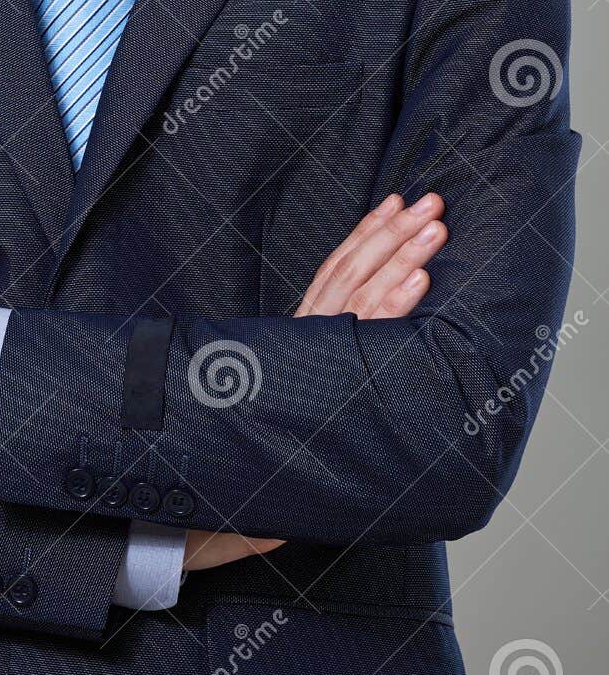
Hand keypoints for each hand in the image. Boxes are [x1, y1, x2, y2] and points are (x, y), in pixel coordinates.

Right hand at [182, 190, 446, 571]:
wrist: (239, 473)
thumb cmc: (278, 425)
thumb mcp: (301, 376)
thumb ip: (323, 348)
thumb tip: (365, 322)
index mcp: (305, 327)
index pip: (337, 266)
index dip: (366, 233)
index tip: (394, 202)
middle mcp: (310, 332)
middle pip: (354, 269)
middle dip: (395, 232)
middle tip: (432, 201)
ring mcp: (319, 349)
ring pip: (363, 290)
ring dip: (402, 254)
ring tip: (434, 229)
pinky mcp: (331, 373)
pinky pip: (368, 332)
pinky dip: (396, 303)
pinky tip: (422, 280)